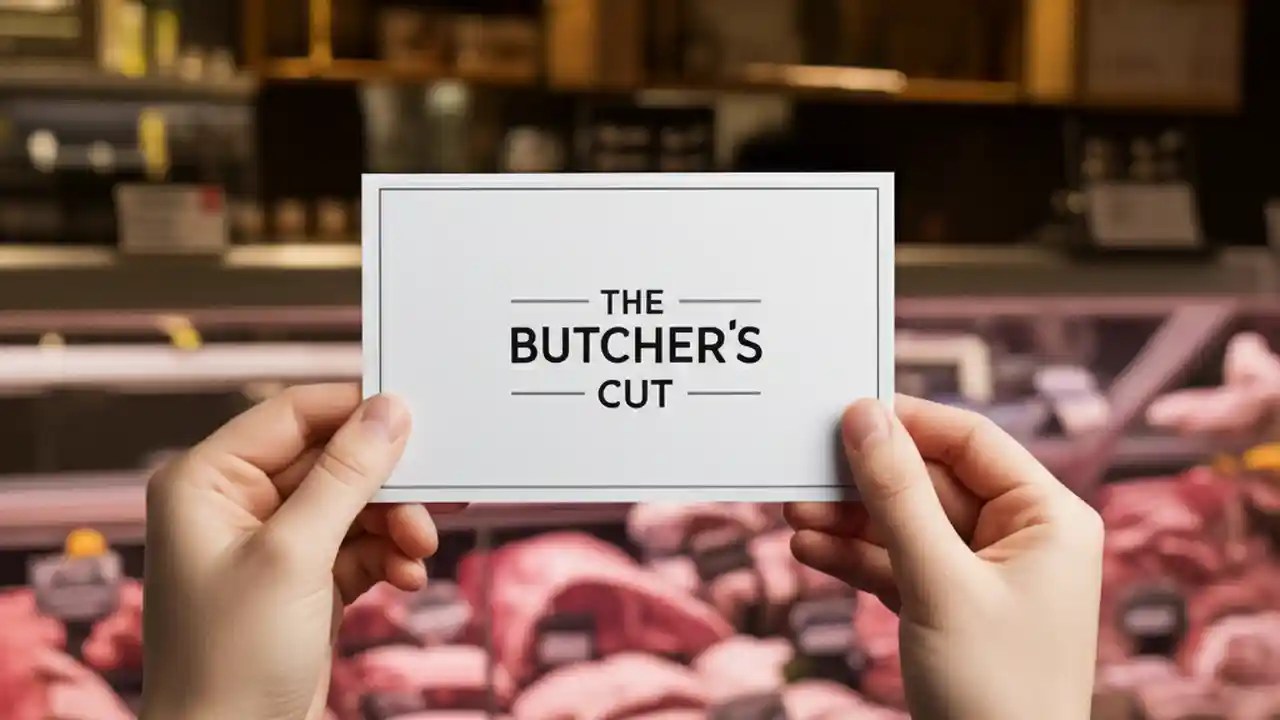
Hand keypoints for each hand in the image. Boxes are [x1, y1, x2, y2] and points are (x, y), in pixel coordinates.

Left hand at [141, 384, 463, 719]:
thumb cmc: (229, 660)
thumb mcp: (294, 556)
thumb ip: (346, 477)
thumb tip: (390, 410)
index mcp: (206, 482)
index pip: (293, 415)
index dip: (356, 411)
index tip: (417, 417)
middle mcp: (234, 505)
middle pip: (332, 461)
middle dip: (386, 484)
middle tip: (436, 494)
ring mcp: (271, 545)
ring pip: (353, 505)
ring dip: (394, 524)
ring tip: (419, 550)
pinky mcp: (302, 582)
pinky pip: (358, 546)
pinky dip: (387, 557)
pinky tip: (405, 578)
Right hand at [786, 396, 1103, 719]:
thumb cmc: (996, 690)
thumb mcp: (939, 582)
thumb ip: (897, 496)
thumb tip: (864, 416)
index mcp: (1049, 517)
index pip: (971, 441)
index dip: (906, 423)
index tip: (844, 412)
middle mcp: (1022, 538)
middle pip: (929, 483)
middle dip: (863, 484)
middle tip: (802, 470)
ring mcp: (985, 575)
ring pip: (907, 526)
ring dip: (850, 522)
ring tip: (793, 514)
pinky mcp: (952, 608)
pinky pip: (899, 565)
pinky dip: (857, 559)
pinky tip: (811, 550)